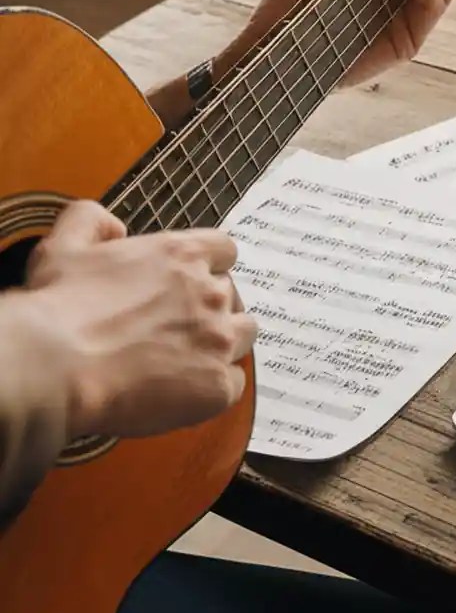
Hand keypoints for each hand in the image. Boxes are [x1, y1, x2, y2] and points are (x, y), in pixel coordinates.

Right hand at [19, 201, 257, 438]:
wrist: (54, 366)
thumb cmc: (57, 306)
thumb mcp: (64, 245)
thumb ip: (91, 221)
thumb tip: (114, 226)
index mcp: (181, 256)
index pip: (223, 249)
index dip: (209, 264)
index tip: (193, 279)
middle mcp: (210, 293)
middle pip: (231, 294)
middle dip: (210, 306)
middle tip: (178, 325)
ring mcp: (218, 340)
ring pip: (244, 334)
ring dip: (223, 341)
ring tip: (189, 356)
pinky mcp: (217, 385)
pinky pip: (235, 382)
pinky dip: (215, 385)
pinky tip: (187, 391)